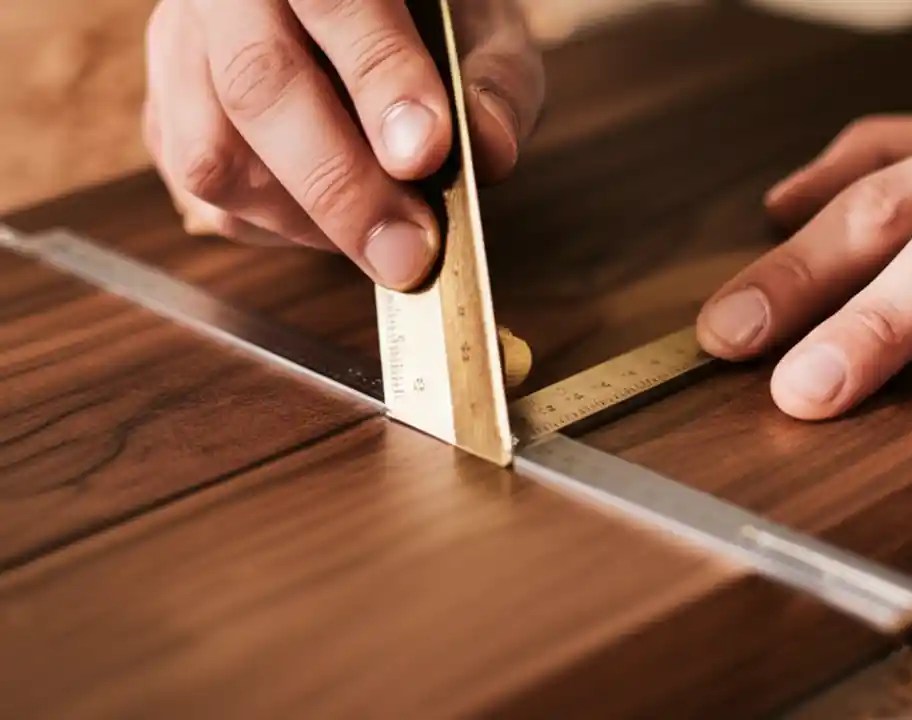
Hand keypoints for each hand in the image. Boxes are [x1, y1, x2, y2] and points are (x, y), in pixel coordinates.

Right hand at [142, 0, 543, 289]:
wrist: (359, 16)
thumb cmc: (424, 21)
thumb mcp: (481, 30)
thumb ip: (495, 82)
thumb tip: (490, 150)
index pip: (338, 5)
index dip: (381, 83)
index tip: (424, 154)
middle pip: (258, 85)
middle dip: (340, 187)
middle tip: (409, 253)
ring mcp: (180, 47)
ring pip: (213, 154)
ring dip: (306, 220)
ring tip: (383, 236)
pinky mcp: (164, 112)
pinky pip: (202, 193)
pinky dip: (276, 226)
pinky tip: (332, 219)